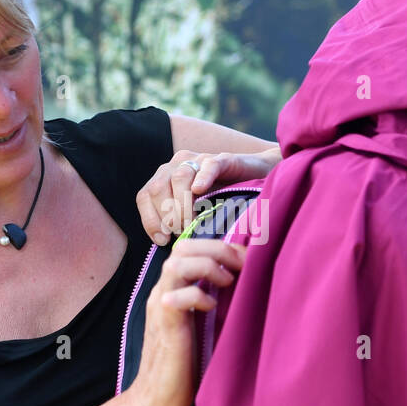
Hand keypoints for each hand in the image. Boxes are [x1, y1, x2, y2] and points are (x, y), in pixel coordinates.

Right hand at [124, 238, 247, 405]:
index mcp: (174, 290)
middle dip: (217, 248)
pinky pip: (175, 296)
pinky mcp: (164, 326)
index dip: (220, 246)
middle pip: (182, 247)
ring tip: (227, 282)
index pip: (190, 248)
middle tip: (241, 265)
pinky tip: (212, 308)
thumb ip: (215, 303)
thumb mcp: (205, 327)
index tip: (248, 259)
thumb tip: (250, 287)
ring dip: (207, 266)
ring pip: (176, 264)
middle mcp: (164, 292)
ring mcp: (161, 307)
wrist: (157, 400)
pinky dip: (198, 295)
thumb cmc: (186, 368)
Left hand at [137, 148, 278, 245]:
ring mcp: (200, 160)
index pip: (145, 195)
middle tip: (181, 233)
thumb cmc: (226, 203)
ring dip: (182, 204)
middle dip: (167, 215)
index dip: (149, 219)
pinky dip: (202, 177)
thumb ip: (180, 223)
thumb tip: (167, 246)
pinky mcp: (223, 159)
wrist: (260, 180)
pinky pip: (208, 165)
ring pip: (179, 177)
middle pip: (158, 187)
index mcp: (166, 179)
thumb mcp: (198, 215)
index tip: (162, 240)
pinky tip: (200, 191)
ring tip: (191, 222)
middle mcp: (178, 165)